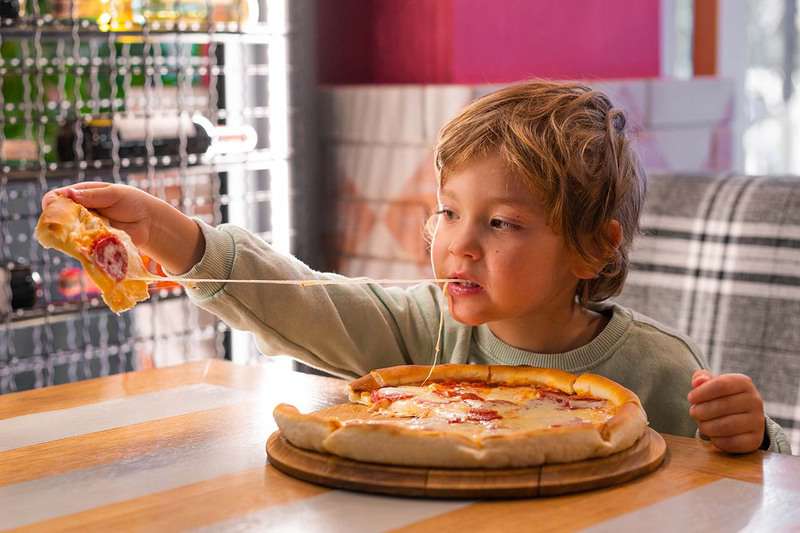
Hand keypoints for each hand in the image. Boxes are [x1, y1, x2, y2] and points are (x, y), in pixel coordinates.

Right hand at [42, 182, 203, 273]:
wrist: (149, 222)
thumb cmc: (132, 202)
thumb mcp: (113, 194)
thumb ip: (92, 196)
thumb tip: (69, 195)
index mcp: (81, 195)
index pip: (57, 197)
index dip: (52, 202)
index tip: (53, 206)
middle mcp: (79, 212)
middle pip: (58, 217)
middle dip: (60, 220)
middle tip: (68, 223)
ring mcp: (85, 228)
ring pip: (68, 233)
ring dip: (73, 234)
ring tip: (84, 232)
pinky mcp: (93, 243)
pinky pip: (83, 246)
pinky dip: (84, 245)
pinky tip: (90, 243)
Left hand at [688, 369, 765, 452]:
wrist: (742, 417)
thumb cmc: (721, 397)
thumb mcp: (712, 383)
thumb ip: (702, 378)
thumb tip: (698, 381)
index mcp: (744, 383)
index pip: (720, 385)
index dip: (701, 393)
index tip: (691, 398)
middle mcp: (755, 401)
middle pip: (722, 406)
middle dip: (701, 411)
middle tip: (694, 412)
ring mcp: (757, 421)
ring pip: (726, 426)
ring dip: (706, 426)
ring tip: (701, 424)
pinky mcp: (755, 440)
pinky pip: (731, 442)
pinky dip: (716, 440)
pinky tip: (712, 435)